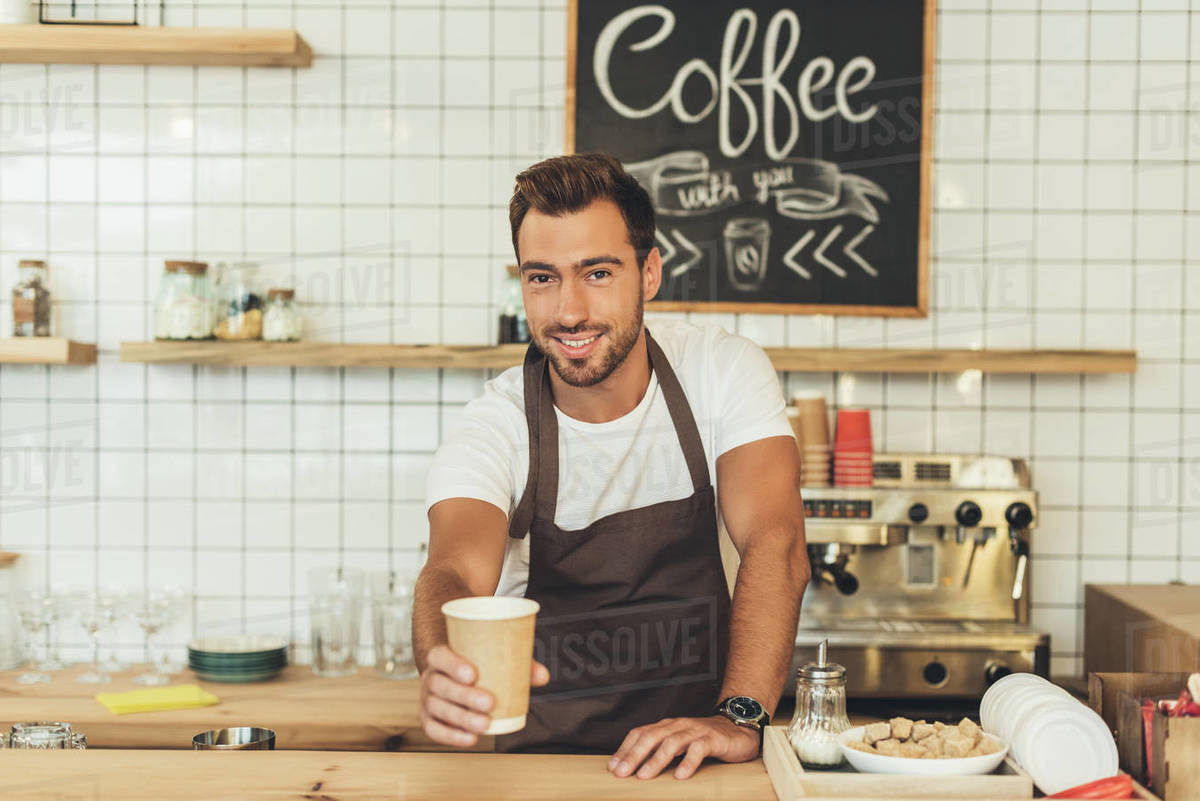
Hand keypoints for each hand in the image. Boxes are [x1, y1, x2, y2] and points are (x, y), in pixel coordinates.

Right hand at [418, 644, 549, 746]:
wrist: (453, 678)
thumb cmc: (476, 666)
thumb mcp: (494, 658)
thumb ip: (518, 663)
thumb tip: (543, 676)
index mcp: (440, 657)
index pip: (438, 656)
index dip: (452, 664)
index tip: (473, 673)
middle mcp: (430, 678)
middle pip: (440, 686)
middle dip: (464, 696)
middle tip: (489, 702)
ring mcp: (427, 700)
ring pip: (438, 709)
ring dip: (461, 718)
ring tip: (485, 724)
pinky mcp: (429, 720)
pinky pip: (434, 730)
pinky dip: (451, 736)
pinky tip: (471, 738)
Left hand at [607, 715, 759, 779]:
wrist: (737, 729)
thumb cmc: (704, 740)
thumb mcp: (678, 744)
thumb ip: (660, 752)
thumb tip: (635, 768)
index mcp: (666, 727)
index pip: (640, 734)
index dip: (624, 749)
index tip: (612, 767)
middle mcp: (677, 726)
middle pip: (651, 737)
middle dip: (634, 755)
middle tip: (622, 773)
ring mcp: (695, 731)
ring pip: (671, 743)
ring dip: (656, 760)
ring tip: (645, 776)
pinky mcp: (712, 739)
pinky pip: (698, 749)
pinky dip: (688, 762)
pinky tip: (681, 776)